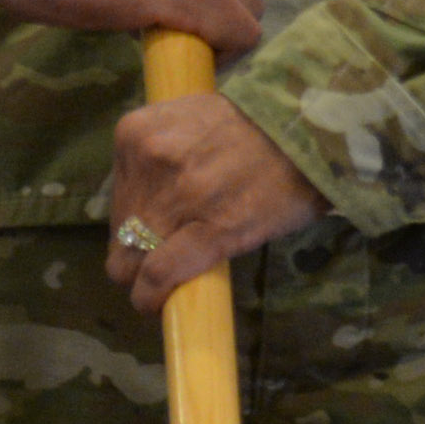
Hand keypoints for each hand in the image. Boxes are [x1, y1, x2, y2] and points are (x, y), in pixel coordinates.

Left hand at [104, 93, 329, 312]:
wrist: (306, 130)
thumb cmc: (253, 123)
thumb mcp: (188, 118)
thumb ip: (160, 151)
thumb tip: (146, 197)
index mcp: (137, 132)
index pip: (118, 194)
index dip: (133, 219)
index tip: (151, 231)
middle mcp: (148, 162)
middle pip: (121, 230)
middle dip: (135, 251)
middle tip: (163, 258)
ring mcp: (177, 198)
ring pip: (131, 259)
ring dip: (141, 279)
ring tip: (160, 286)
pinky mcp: (209, 232)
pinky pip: (160, 275)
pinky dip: (151, 297)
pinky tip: (155, 305)